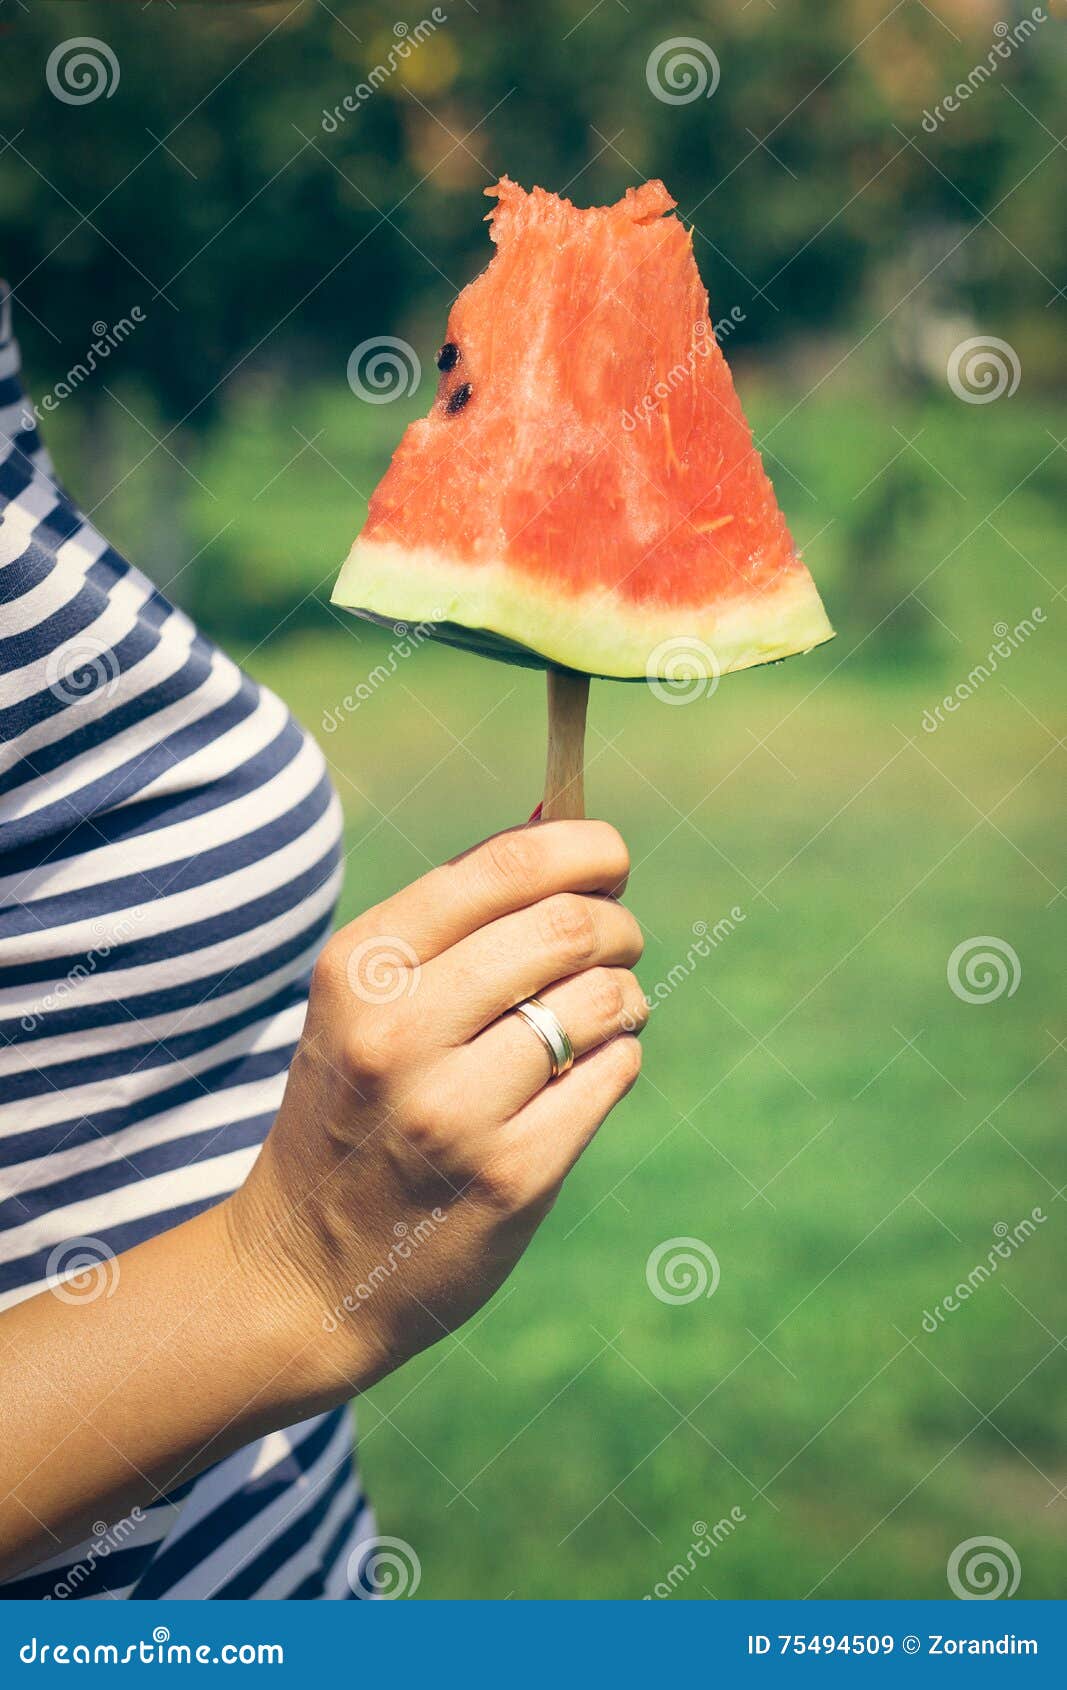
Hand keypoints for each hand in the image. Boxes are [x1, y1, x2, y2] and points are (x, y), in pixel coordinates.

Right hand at [228, 820, 645, 1397]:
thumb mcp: (362, 1004)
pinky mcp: (512, 1176)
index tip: (610, 858)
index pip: (504, 868)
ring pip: (605, 999)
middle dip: (616, 924)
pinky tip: (587, 1070)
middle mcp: (399, 1033)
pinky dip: (619, 1057)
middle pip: (567, 927)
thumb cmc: (351, 1110)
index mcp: (361, 970)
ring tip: (603, 1010)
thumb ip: (453, 918)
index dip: (583, 847)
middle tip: (617, 941)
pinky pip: (613, 1072)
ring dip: (625, 995)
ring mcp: (456, 1110)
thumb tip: (554, 822)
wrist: (305, 1272)